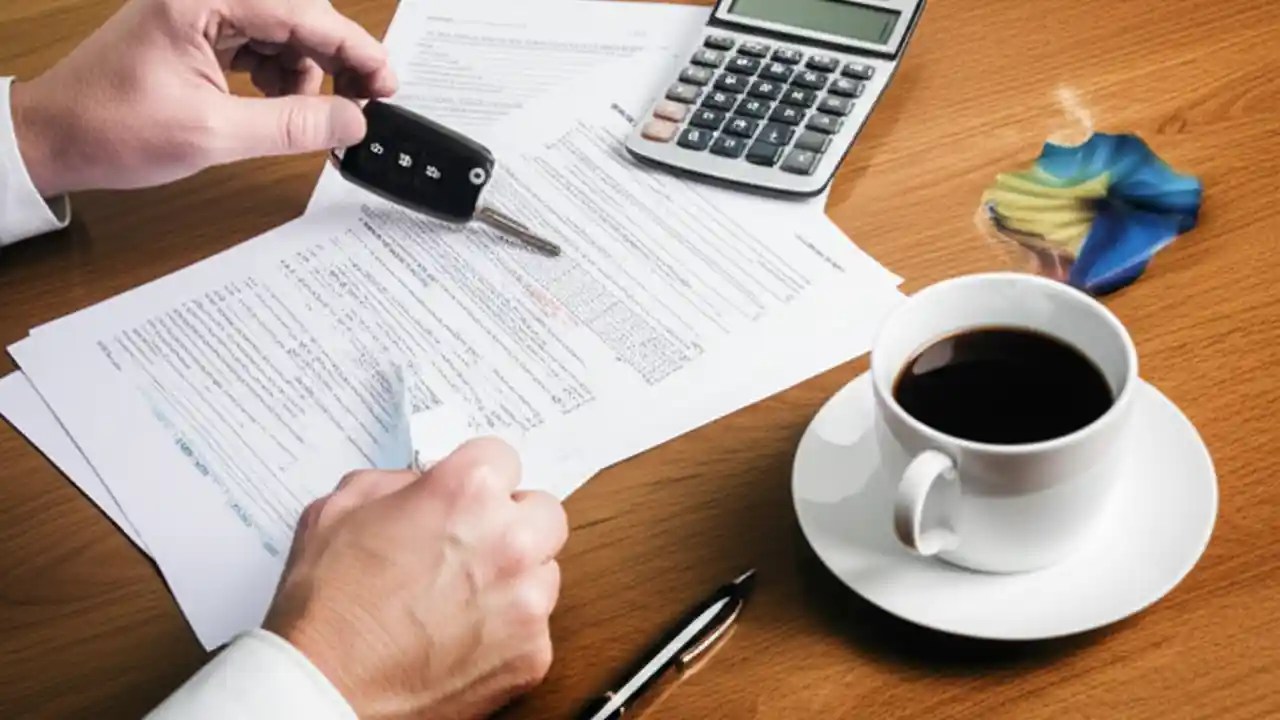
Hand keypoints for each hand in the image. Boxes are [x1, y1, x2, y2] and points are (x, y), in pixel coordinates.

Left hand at [9, 0, 397, 197]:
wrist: (56, 139)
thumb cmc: (110, 127)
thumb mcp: (215, 134)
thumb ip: (293, 125)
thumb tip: (353, 121)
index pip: (304, 13)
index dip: (355, 49)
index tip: (387, 82)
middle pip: (300, 15)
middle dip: (336, 61)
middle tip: (363, 104)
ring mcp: (202, 11)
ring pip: (286, 32)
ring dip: (307, 74)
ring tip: (305, 116)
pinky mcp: (200, 32)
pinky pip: (263, 44)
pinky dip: (281, 77)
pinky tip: (278, 106)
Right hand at [263, 437, 569, 719]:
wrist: (323, 691)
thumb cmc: (325, 606)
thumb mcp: (341, 509)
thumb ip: (398, 482)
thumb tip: (427, 482)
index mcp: (468, 492)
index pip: (504, 458)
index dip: (478, 478)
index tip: (465, 497)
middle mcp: (510, 541)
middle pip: (544, 512)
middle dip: (512, 523)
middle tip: (471, 545)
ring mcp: (528, 602)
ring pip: (544, 572)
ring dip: (514, 578)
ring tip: (459, 599)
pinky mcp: (532, 655)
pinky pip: (535, 628)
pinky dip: (507, 632)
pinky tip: (460, 639)